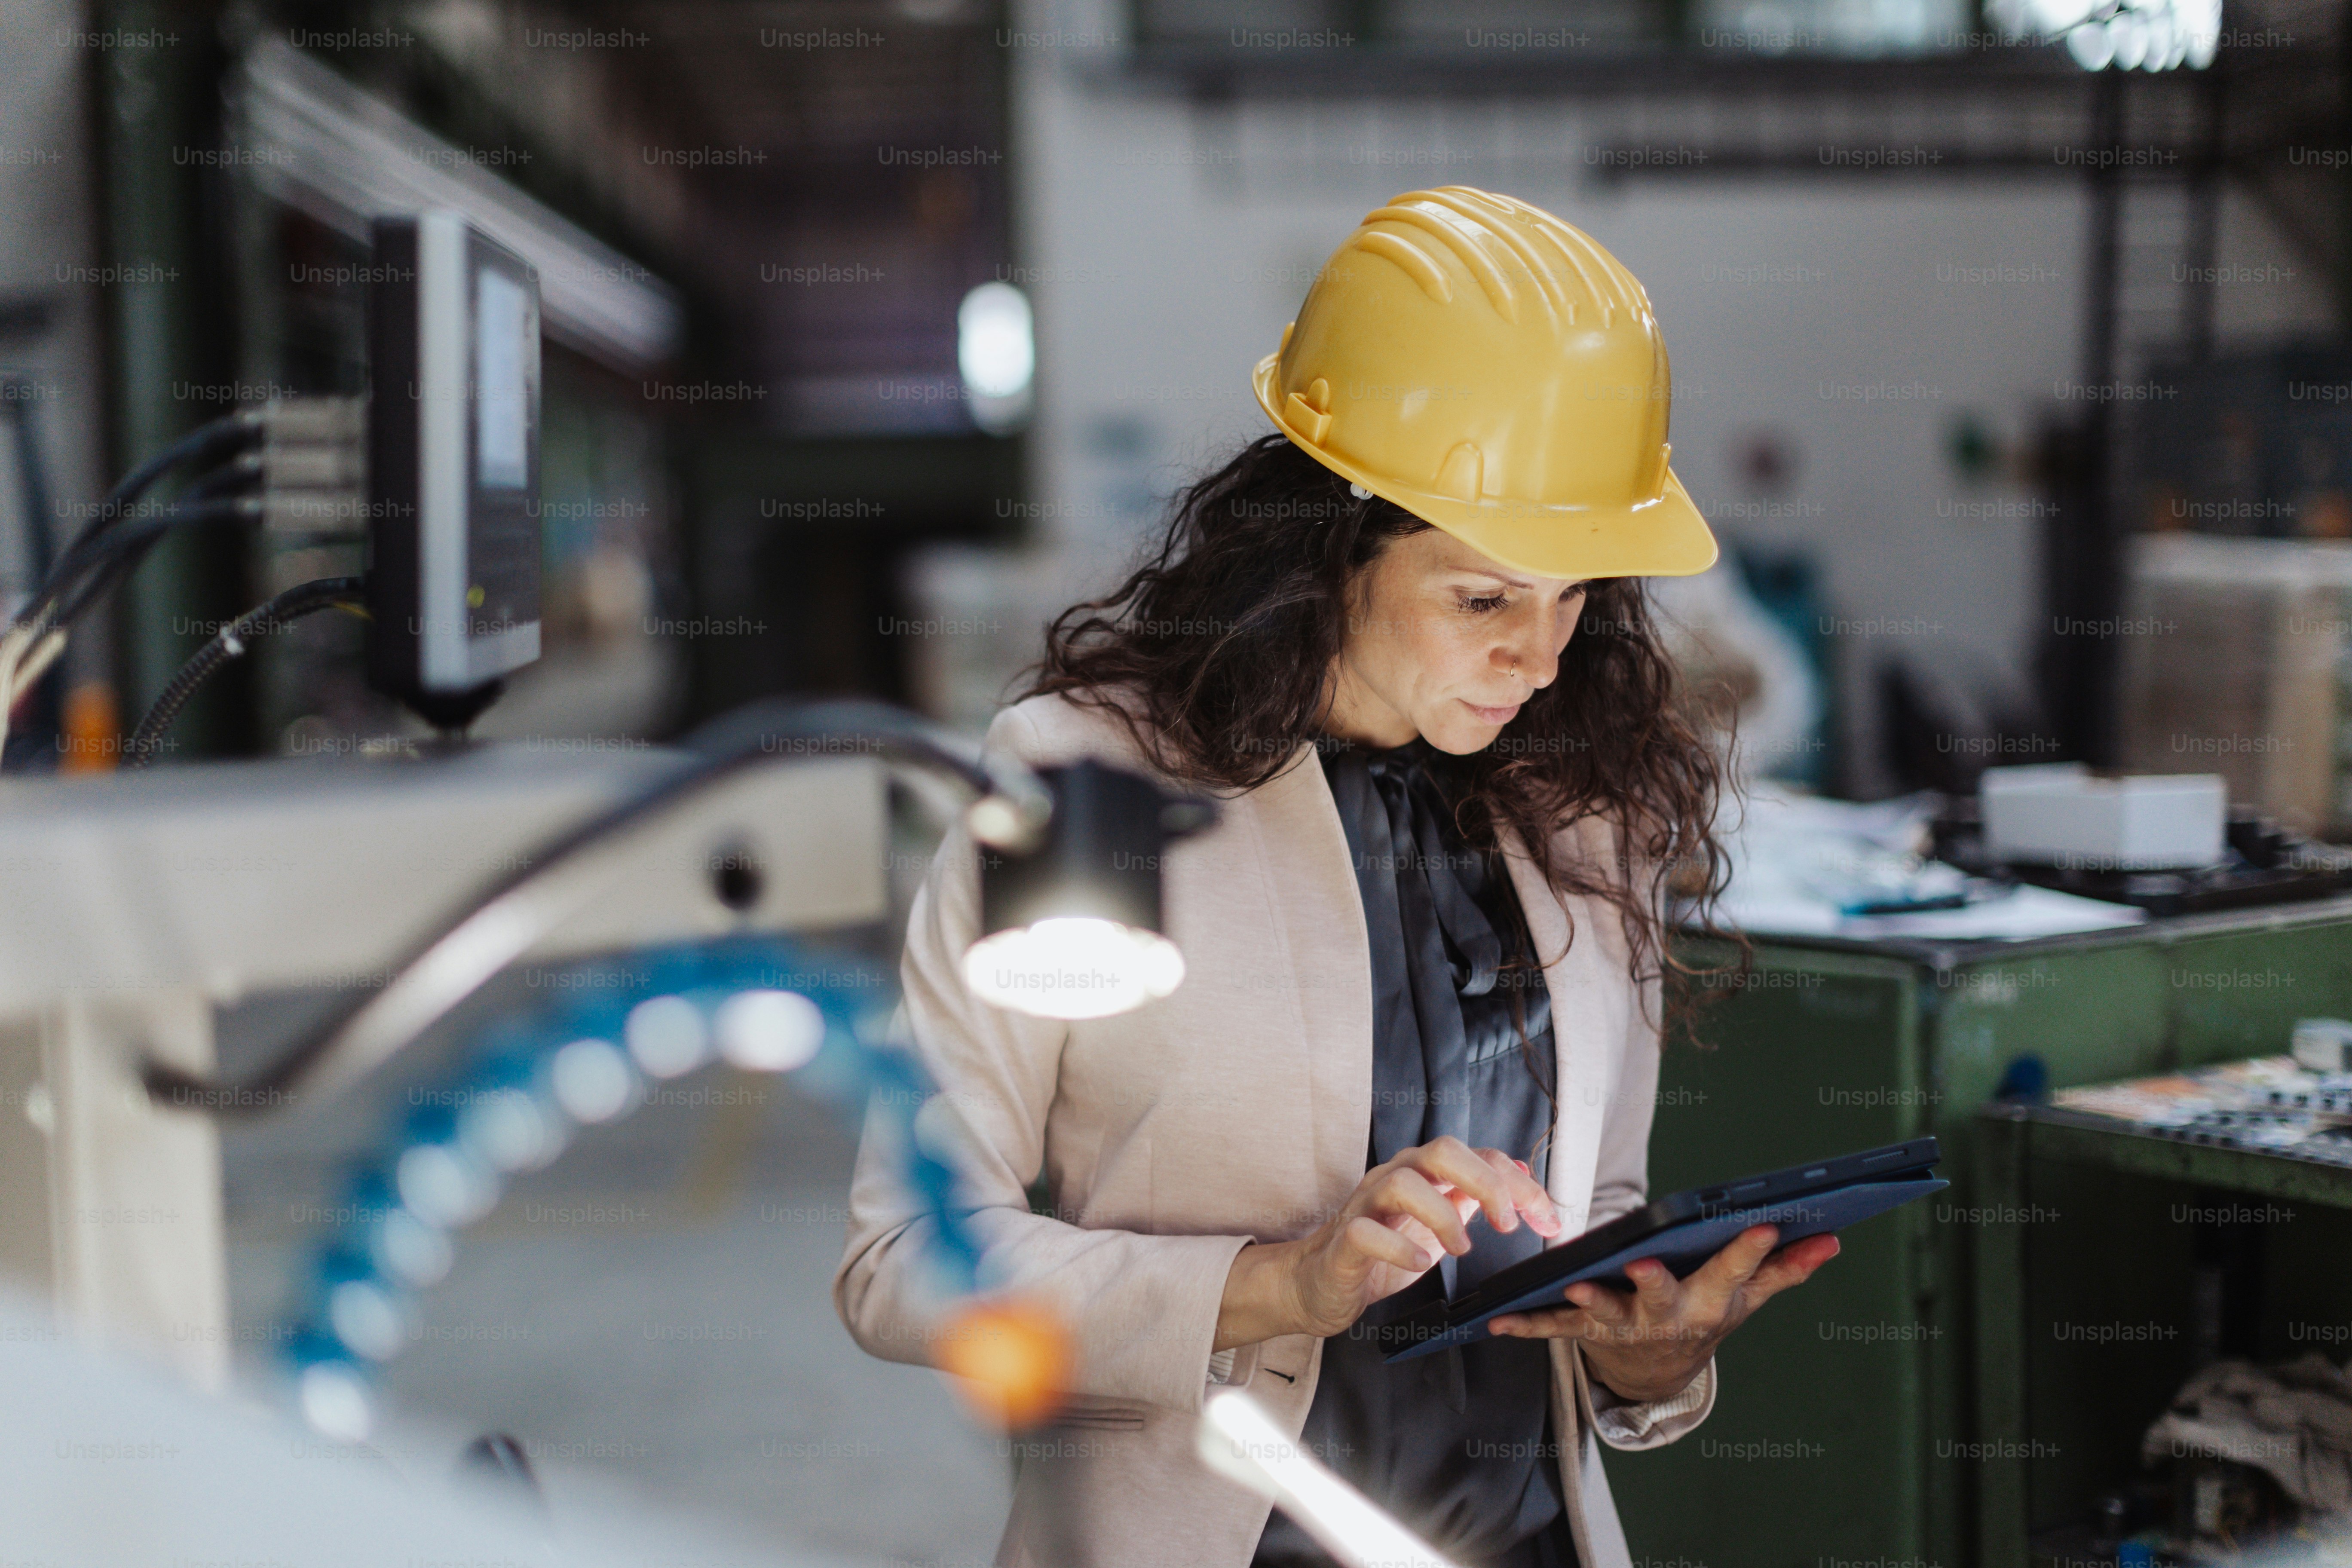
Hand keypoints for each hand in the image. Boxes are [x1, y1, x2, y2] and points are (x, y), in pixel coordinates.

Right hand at [1215, 1137, 1561, 1350]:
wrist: (1319, 1283)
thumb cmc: (1379, 1252)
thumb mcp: (1437, 1223)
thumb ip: (1474, 1196)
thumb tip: (1521, 1170)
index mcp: (1422, 1174)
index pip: (1478, 1157)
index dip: (1520, 1184)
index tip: (1550, 1222)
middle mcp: (1393, 1178)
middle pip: (1441, 1152)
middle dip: (1485, 1182)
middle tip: (1509, 1224)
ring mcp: (1364, 1205)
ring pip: (1402, 1182)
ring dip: (1443, 1214)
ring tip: (1462, 1248)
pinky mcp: (1343, 1240)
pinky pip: (1366, 1231)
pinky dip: (1398, 1246)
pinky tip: (1420, 1264)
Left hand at [1485, 1225, 1840, 1403]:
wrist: (1657, 1371)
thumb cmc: (1704, 1314)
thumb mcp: (1745, 1298)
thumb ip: (1783, 1270)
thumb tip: (1829, 1240)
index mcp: (1709, 1302)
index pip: (1734, 1272)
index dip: (1748, 1251)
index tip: (1762, 1224)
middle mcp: (1666, 1318)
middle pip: (1664, 1298)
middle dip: (1656, 1284)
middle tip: (1646, 1266)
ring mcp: (1624, 1326)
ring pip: (1608, 1315)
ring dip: (1593, 1304)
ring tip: (1577, 1291)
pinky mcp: (1585, 1331)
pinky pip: (1552, 1328)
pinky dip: (1525, 1324)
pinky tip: (1496, 1319)